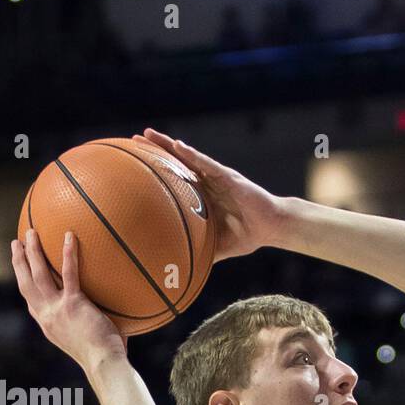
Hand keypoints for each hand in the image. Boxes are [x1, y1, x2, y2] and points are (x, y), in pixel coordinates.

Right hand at [11, 229, 126, 369]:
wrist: (104, 364)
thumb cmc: (104, 357)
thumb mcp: (89, 341)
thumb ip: (92, 325)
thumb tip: (115, 317)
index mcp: (49, 325)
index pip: (31, 302)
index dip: (24, 284)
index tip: (21, 270)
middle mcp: (47, 316)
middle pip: (26, 283)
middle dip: (18, 262)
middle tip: (16, 243)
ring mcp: (57, 309)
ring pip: (38, 274)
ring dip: (33, 251)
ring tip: (31, 231)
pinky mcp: (72, 304)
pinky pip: (69, 274)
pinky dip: (68, 254)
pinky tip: (70, 237)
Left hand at [140, 128, 283, 261]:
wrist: (272, 227)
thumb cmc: (248, 235)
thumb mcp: (219, 245)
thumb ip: (202, 252)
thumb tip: (184, 270)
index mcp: (203, 196)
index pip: (175, 179)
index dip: (156, 171)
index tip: (133, 165)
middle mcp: (206, 183)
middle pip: (176, 162)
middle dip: (155, 150)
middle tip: (132, 140)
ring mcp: (216, 177)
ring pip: (187, 157)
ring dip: (167, 145)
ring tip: (147, 134)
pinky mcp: (228, 176)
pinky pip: (206, 163)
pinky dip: (191, 154)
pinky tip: (177, 145)